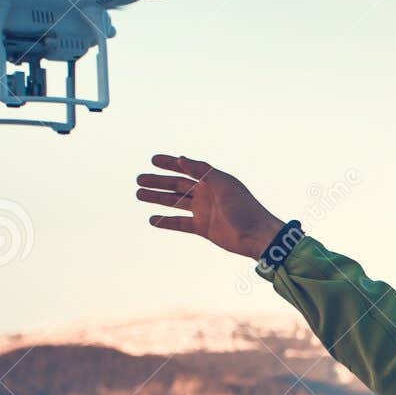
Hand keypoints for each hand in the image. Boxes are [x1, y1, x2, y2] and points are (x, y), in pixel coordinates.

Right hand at [137, 154, 285, 259]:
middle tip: (139, 180)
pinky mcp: (203, 227)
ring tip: (139, 195)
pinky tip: (152, 219)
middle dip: (158, 182)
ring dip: (158, 198)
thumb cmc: (244, 207)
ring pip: (176, 202)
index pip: (187, 168)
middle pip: (177, 185)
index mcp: (213, 180)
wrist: (256, 235)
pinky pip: (180, 223)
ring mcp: (204, 211)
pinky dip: (167, 221)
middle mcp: (207, 194)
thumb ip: (203, 171)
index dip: (171, 163)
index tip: (152, 160)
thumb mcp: (224, 185)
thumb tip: (182, 158)